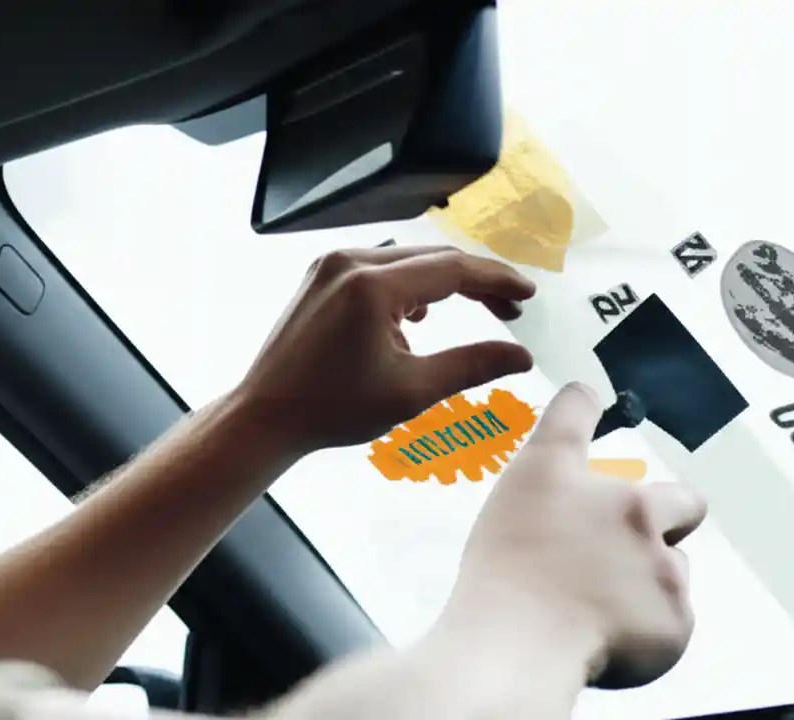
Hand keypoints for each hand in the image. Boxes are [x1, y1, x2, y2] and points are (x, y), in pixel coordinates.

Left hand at [232, 245, 537, 450]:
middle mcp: (349, 261)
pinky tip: (423, 317)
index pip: (453, 269)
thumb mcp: (412, 391)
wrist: (265, 416)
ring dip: (445, 283)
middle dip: (477, 281)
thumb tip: (522, 356)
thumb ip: (472, 366)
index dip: (497, 279)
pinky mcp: (321, 275)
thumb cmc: (332, 409)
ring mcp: (331, 265)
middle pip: (433, 259)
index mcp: (372, 286)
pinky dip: (411, 285)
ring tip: (481, 309)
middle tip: (513, 308)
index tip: (528, 293)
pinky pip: (380, 268)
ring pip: (408, 261)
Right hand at [443, 382, 707, 688]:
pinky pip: (672, 619)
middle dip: (667, 519)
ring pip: (674, 568)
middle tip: (625, 548)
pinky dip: (647, 630)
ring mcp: (661, 566)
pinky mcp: (675, 620)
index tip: (587, 403)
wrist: (516, 646)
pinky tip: (606, 638)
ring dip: (649, 582)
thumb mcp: (508, 507)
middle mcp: (628, 508)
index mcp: (573, 478)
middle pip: (684, 499)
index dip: (583, 404)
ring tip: (597, 609)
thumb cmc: (503, 578)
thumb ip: (547, 471)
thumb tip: (576, 435)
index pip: (575, 412)